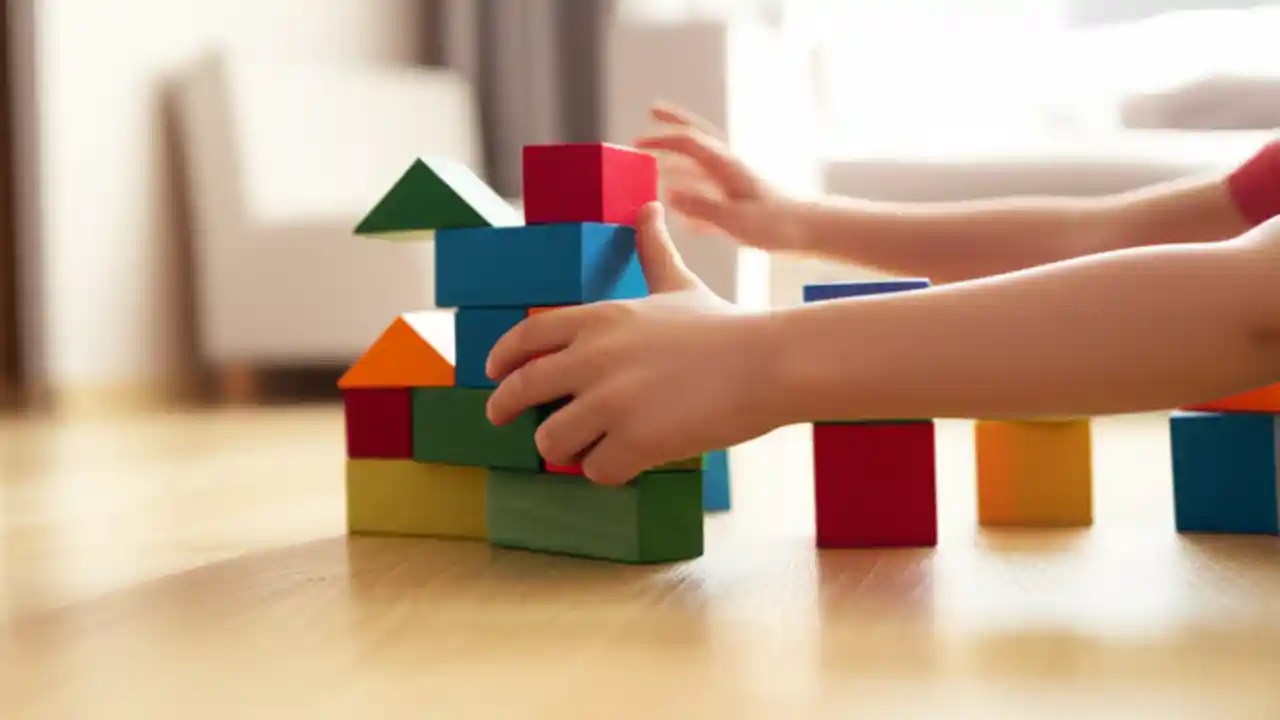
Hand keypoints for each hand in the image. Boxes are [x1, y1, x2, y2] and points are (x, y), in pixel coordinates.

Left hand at [485, 202, 785, 484]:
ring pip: (550, 440)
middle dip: (504, 409)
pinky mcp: (634, 441)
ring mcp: (611, 401)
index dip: (501, 358)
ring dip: (564, 448)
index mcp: (599, 318)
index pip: (525, 336)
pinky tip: (626, 463)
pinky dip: (606, 472)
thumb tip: (648, 207)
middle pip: (520, 391)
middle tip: (502, 422)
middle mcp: (593, 357)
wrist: (768, 362)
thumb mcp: (678, 284)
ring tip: (584, 447)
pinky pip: (594, 471)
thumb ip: (653, 250)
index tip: (491, 373)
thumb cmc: (726, 325)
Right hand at [636, 101, 805, 251]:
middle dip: (675, 124)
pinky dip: (695, 196)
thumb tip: (668, 192)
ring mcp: (736, 185)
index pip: (689, 143)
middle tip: (653, 110)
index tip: (638, 142)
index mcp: (726, 167)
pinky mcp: (743, 204)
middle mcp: (730, 169)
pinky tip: (685, 211)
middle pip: (697, 139)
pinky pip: (712, 195)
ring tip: (658, 166)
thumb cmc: (779, 224)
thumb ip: (701, 207)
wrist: (814, 231)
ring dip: (679, 163)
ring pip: (702, 167)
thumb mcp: (735, 219)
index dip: (662, 139)